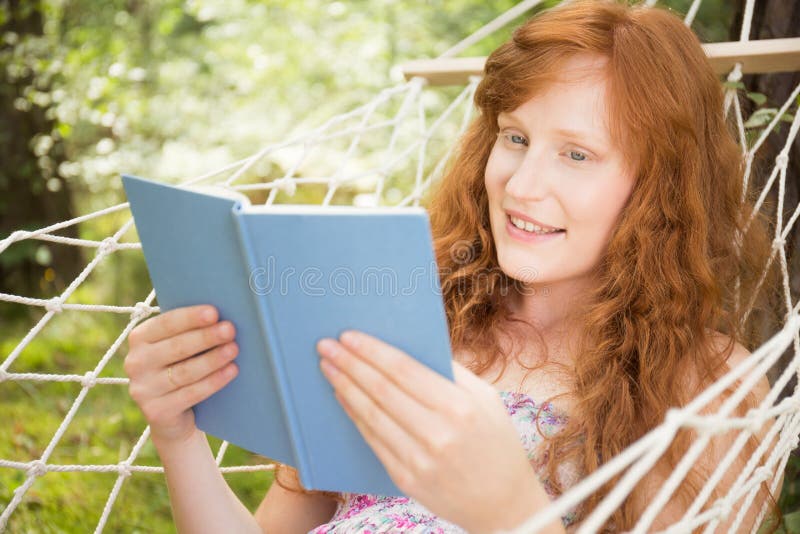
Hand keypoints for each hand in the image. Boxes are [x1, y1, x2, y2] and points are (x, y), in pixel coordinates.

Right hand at [124, 305, 238, 445]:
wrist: (173, 415)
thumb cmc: (181, 367)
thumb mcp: (179, 347)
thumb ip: (190, 330)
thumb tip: (221, 316)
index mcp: (140, 338)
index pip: (166, 324)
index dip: (191, 317)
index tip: (214, 312)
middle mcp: (135, 362)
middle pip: (177, 347)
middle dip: (206, 337)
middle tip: (230, 330)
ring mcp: (143, 389)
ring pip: (185, 371)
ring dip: (213, 359)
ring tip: (234, 349)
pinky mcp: (156, 411)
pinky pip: (191, 394)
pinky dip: (213, 381)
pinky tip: (231, 371)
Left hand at [315, 330, 559, 533]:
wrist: (505, 505)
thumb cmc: (497, 443)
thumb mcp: (486, 399)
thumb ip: (450, 371)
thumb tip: (407, 346)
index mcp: (459, 406)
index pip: (403, 370)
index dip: (372, 351)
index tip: (348, 335)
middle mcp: (437, 433)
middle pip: (380, 390)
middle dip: (349, 364)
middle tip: (326, 346)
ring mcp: (419, 459)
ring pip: (370, 414)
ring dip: (344, 387)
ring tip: (328, 367)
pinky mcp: (406, 479)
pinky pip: (372, 440)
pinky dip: (354, 415)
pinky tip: (342, 397)